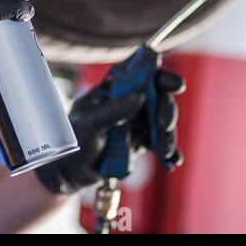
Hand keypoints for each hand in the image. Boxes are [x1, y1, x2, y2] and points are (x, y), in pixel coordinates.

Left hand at [35, 69, 185, 194]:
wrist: (71, 173)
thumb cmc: (73, 140)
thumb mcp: (88, 124)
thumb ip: (111, 111)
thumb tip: (139, 97)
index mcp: (113, 88)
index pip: (139, 72)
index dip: (159, 74)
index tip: (174, 84)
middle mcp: (128, 101)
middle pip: (158, 97)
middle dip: (166, 109)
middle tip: (163, 125)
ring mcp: (136, 122)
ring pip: (162, 122)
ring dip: (168, 135)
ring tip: (164, 151)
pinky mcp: (141, 142)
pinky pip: (160, 145)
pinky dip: (170, 153)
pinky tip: (173, 161)